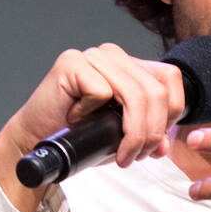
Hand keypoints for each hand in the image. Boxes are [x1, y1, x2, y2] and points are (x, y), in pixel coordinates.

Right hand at [0, 43, 185, 211]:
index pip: (170, 79)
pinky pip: (102, 92)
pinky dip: (93, 114)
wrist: (38, 140)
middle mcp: (114, 55)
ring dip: (133, 132)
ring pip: (135, 94)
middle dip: (151, 132)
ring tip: (120, 153)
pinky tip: (78, 120)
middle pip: (155, 91)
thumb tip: (166, 145)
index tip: (156, 143)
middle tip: (134, 156)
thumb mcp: (124, 138)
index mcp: (131, 65)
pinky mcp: (72, 62)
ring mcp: (93, 56)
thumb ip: (149, 135)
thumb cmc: (80, 136)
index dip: (172, 114)